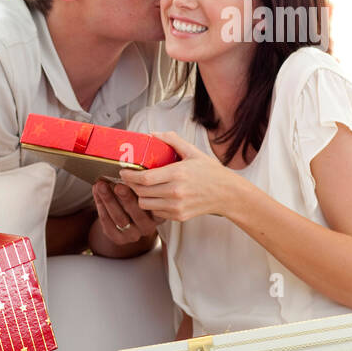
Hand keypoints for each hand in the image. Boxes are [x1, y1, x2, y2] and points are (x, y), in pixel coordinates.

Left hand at [92, 177, 159, 245]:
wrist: (124, 221)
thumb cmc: (136, 200)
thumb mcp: (145, 193)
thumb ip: (142, 184)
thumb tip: (131, 168)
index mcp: (159, 215)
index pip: (155, 205)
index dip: (145, 192)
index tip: (135, 179)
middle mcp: (148, 227)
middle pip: (137, 212)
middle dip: (126, 197)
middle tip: (118, 185)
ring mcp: (133, 235)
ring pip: (120, 217)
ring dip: (108, 200)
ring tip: (101, 185)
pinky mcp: (118, 238)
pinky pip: (107, 223)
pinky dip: (100, 207)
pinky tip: (96, 193)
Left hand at [118, 130, 244, 223]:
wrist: (228, 194)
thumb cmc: (210, 173)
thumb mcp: (193, 152)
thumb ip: (172, 140)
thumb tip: (153, 134)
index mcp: (177, 174)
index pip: (144, 178)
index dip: (129, 176)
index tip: (124, 172)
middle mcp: (175, 192)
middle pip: (140, 191)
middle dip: (131, 185)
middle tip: (130, 178)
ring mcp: (176, 206)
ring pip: (144, 204)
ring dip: (140, 196)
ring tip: (143, 188)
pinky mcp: (178, 216)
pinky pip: (156, 212)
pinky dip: (153, 205)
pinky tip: (157, 197)